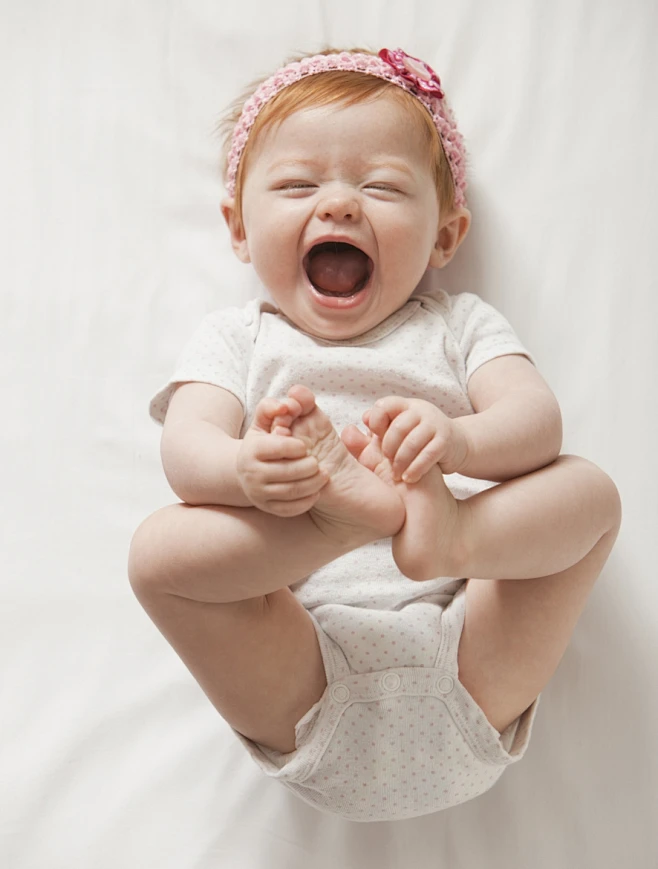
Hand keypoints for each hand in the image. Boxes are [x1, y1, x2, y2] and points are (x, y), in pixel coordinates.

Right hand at [236, 395, 328, 516]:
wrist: (247, 469)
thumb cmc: (263, 441)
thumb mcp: (264, 421)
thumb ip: (272, 407)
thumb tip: (284, 407)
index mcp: (252, 449)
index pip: (279, 447)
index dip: (297, 446)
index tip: (305, 446)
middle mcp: (251, 473)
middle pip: (287, 472)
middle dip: (309, 467)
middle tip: (318, 463)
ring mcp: (258, 493)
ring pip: (291, 492)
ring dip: (313, 484)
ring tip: (324, 475)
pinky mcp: (268, 507)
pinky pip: (290, 509)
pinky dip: (307, 501)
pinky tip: (316, 491)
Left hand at [363, 396, 468, 481]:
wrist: (458, 444)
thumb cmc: (421, 440)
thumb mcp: (400, 430)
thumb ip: (378, 427)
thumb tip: (361, 421)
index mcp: (405, 405)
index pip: (384, 405)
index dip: (376, 422)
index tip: (375, 437)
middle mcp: (420, 411)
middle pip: (397, 427)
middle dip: (388, 448)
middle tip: (386, 462)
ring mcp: (435, 424)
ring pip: (411, 443)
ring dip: (400, 462)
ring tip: (396, 474)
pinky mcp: (445, 441)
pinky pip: (427, 455)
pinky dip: (415, 469)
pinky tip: (409, 478)